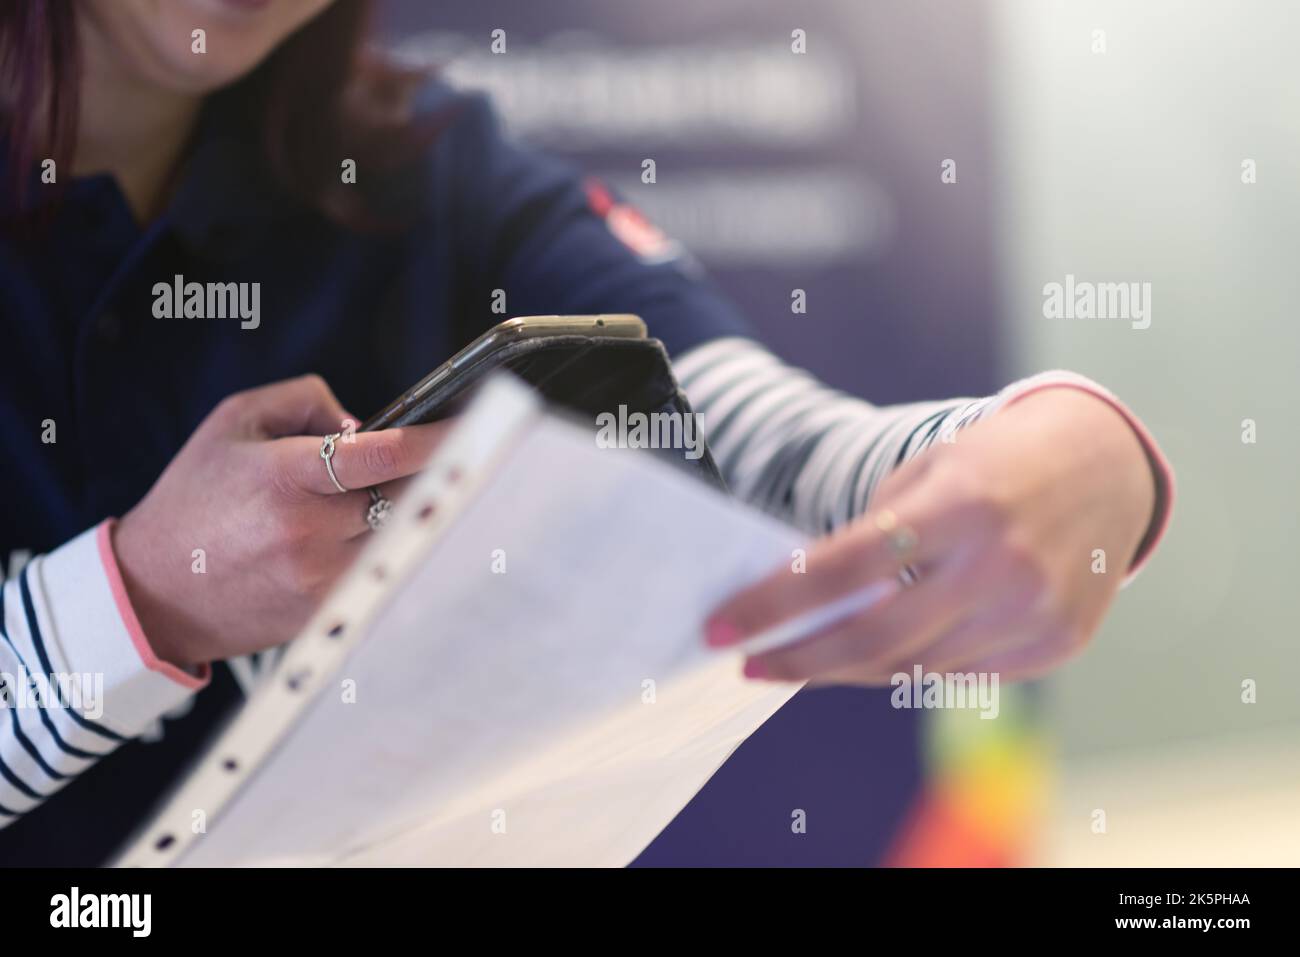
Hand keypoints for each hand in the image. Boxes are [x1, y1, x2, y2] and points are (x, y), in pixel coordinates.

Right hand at [113, 375, 450, 668]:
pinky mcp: (325, 614)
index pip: (387, 456)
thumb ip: (306, 400)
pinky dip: (391, 551)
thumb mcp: (235, 421)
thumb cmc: (195, 498)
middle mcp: (308, 531)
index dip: (439, 440)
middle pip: (408, 498)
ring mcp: (320, 578)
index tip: (474, 428)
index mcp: (287, 476)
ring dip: (413, 515)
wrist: (154, 589)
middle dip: (431, 477)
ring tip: (402, 499)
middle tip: (449, 461)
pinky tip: (380, 538)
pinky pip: (381, 573)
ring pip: (402, 538)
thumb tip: (367, 423)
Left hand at [705, 388, 1156, 684]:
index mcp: (959, 504)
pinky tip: (880, 651)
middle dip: (797, 658)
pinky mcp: (1055, 644)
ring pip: (911, 667)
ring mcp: (1035, 612)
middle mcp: (1002, 564)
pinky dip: (909, 665)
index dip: (771, 604)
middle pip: (872, 639)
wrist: (1105, 465)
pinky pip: (957, 674)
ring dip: (846, 669)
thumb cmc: (993, 462)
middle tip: (749, 665)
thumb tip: (803, 610)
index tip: (719, 629)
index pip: (840, 569)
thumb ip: (871, 537)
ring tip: (806, 656)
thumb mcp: (928, 471)